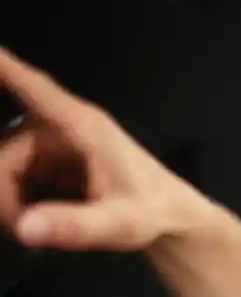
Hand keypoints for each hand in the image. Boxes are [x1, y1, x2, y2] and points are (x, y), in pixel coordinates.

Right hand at [0, 45, 204, 251]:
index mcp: (84, 126)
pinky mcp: (49, 161)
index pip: (36, 88)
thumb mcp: (119, 224)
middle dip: (5, 193)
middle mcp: (63, 128)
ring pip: (6, 168)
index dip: (6, 68)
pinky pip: (14, 178)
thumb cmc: (152, 210)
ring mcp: (53, 144)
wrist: (169, 217)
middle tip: (22, 228)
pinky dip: (18, 202)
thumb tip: (24, 227)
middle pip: (5, 153)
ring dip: (10, 201)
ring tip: (36, 227)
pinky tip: (39, 219)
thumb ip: (75, 225)